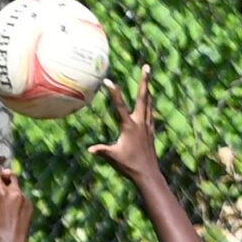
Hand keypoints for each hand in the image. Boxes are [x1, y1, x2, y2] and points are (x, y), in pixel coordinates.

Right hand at [0, 153, 31, 241]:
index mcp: (1, 193)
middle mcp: (15, 194)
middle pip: (9, 175)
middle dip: (2, 173)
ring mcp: (24, 199)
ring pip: (17, 186)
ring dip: (10, 185)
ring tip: (3, 187)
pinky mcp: (30, 206)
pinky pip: (22, 197)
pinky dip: (16, 198)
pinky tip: (10, 202)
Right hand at [88, 65, 158, 181]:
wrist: (148, 174)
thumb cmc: (129, 166)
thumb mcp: (114, 157)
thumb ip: (102, 151)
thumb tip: (90, 149)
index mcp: (130, 126)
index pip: (120, 106)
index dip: (114, 93)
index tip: (108, 80)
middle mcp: (140, 123)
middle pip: (143, 97)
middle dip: (144, 81)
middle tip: (146, 67)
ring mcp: (147, 126)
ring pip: (148, 103)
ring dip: (147, 89)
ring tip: (147, 77)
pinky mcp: (151, 132)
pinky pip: (150, 113)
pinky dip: (149, 104)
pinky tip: (150, 101)